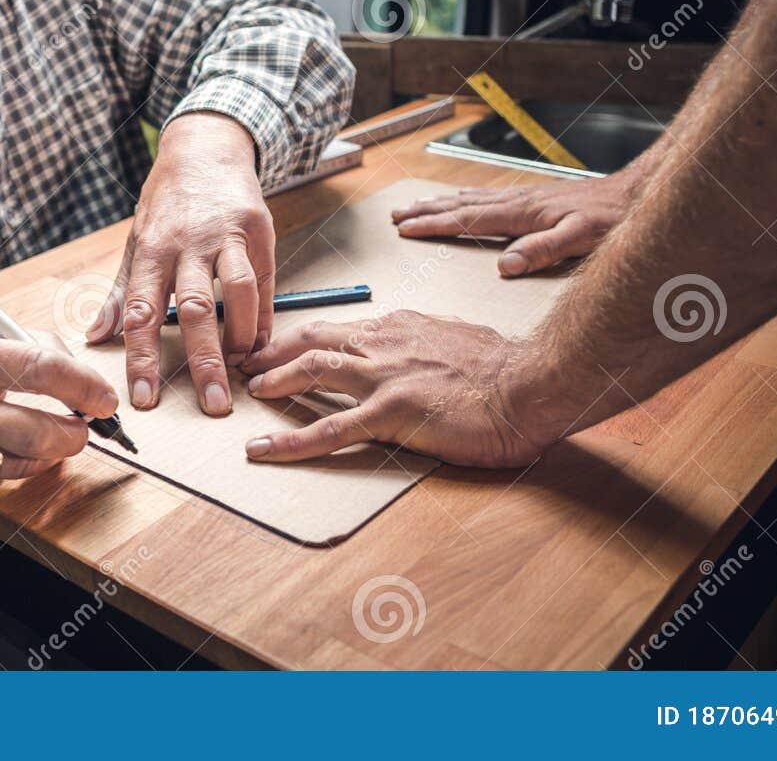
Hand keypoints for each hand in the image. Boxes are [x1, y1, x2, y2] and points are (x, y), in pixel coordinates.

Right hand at [0, 326, 119, 496]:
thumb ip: (24, 350)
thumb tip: (79, 378)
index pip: (40, 369)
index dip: (83, 387)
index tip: (104, 398)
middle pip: (39, 434)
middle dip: (75, 435)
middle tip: (81, 427)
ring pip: (21, 464)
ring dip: (40, 452)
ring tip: (30, 431)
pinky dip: (0, 465)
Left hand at [86, 112, 272, 416]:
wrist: (206, 148)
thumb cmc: (168, 203)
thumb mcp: (137, 242)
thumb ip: (120, 293)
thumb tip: (94, 337)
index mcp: (151, 251)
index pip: (142, 312)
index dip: (142, 358)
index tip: (145, 399)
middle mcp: (187, 244)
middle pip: (195, 310)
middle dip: (205, 362)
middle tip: (214, 405)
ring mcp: (226, 235)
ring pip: (237, 293)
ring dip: (242, 338)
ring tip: (244, 372)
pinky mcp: (258, 229)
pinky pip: (264, 280)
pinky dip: (265, 316)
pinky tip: (262, 343)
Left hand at [238, 311, 555, 466]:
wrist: (530, 385)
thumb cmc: (504, 369)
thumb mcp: (457, 338)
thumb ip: (427, 341)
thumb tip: (420, 346)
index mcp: (399, 326)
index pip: (338, 327)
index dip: (302, 337)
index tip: (279, 346)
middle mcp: (384, 343)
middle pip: (312, 338)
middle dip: (273, 350)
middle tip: (245, 362)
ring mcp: (384, 376)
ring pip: (311, 370)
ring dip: (273, 381)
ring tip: (248, 393)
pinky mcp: (390, 412)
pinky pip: (328, 430)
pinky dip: (289, 440)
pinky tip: (264, 449)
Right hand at [390, 170, 636, 276]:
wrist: (635, 194)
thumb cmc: (612, 218)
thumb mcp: (581, 239)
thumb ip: (544, 250)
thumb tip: (507, 265)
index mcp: (522, 213)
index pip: (467, 220)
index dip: (434, 225)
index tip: (406, 228)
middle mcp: (518, 201)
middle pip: (461, 205)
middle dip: (427, 211)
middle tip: (397, 215)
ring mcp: (525, 197)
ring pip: (472, 198)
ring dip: (441, 202)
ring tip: (416, 204)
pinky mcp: (535, 197)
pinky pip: (488, 196)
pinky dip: (465, 198)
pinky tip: (463, 199)